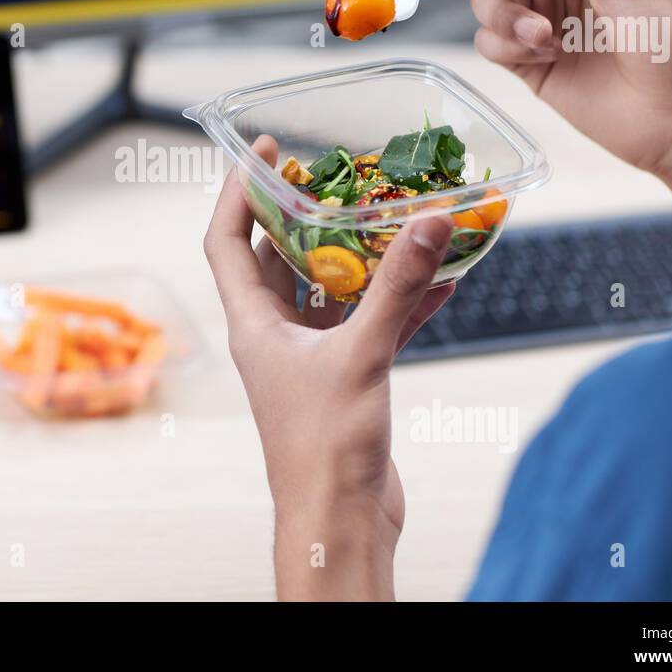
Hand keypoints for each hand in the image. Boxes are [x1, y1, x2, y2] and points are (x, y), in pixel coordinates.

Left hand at [204, 135, 453, 600]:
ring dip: (364, 257)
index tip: (265, 150)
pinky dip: (401, 301)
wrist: (340, 521)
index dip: (240, 191)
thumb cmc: (325, 447)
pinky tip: (444, 279)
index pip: (227, 240)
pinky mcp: (346, 377)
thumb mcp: (362, 354)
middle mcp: (274, 335)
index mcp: (253, 324)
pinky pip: (371, 323)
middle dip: (311, 216)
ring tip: (397, 217)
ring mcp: (309, 356)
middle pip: (280, 258)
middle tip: (343, 178)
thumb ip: (397, 288)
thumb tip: (430, 221)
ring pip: (332, 289)